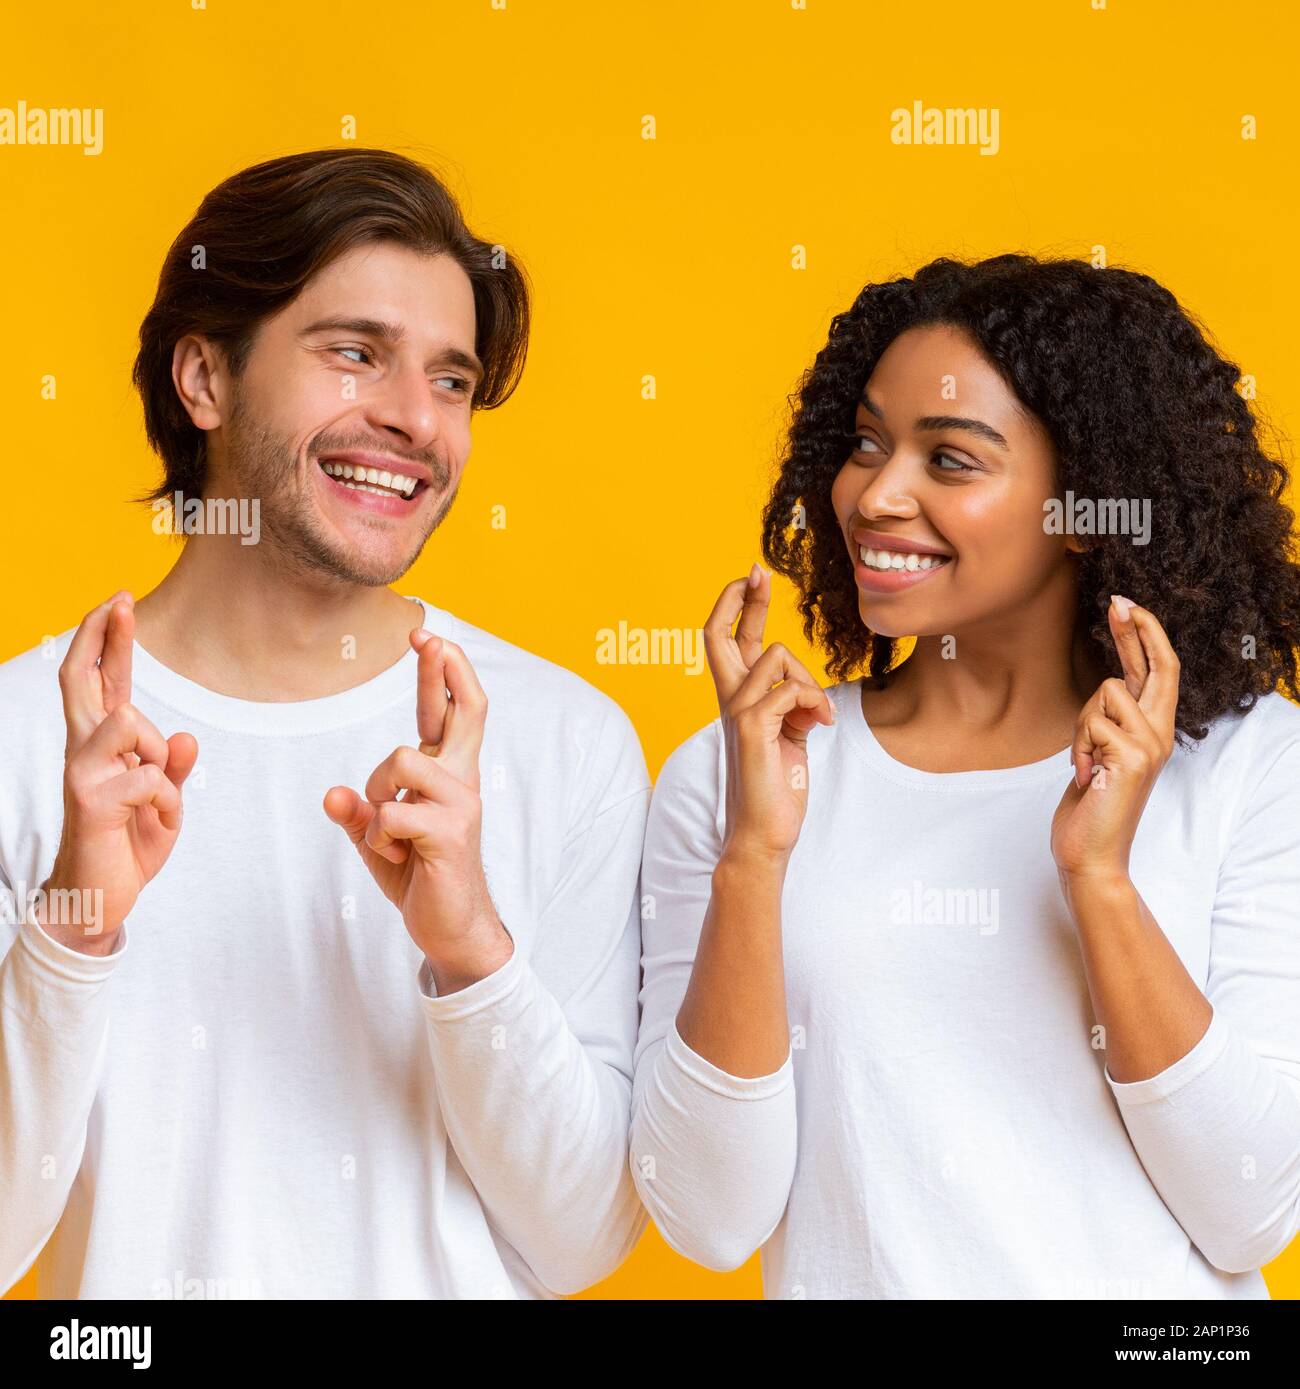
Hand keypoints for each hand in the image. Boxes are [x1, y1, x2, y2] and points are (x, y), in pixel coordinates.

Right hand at [42, 591, 198, 954]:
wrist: (101, 897)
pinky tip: (152, 822)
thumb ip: (173, 769)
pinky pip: (152, 777)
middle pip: (83, 679)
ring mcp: (81, 772)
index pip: (99, 682)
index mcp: (101, 746)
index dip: (106, 640)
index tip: (120, 600)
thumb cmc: (128, 843)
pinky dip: (167, 802)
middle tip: (120, 598)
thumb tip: (184, 737)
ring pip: (133, 725)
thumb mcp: (163, 801)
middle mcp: (82, 750)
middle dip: (102, 636)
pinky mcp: (90, 798)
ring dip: (160, 760)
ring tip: (155, 799)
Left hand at [323, 629, 511, 990]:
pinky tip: (396, 854)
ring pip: (400, 760)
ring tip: (387, 831)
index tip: (426, 635)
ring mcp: (461, 805)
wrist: (453, 929)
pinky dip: (379, 835)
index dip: (442, 671)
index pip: (451, 712)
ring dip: (379, 792)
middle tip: (428, 637)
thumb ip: (359, 813)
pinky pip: (392, 812)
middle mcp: (462, 781)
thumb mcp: (380, 839)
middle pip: (464, 710)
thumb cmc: (422, 877)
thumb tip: (333, 795)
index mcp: (448, 775)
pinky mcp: (451, 833)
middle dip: (443, 669)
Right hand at [703, 564, 834, 865]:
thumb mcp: (791, 735)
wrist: (763, 835)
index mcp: (738, 700)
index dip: (739, 605)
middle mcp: (729, 701)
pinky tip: (823, 725)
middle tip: (757, 570)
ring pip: (777, 658)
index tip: (753, 576)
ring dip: (810, 682)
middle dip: (742, 597)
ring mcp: (737, 713)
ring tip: (820, 716)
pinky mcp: (752, 730)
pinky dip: (813, 703)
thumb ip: (794, 704)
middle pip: (720, 633)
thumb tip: (808, 690)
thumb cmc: (776, 789)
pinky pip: (788, 690)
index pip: (728, 641)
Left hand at [1050, 595, 1179, 883]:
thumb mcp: (1101, 753)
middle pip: (1156, 666)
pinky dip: (1078, 748)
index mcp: (1153, 731)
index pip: (1158, 673)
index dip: (1145, 637)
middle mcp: (1160, 734)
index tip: (1127, 607)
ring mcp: (1151, 745)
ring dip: (1080, 726)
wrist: (1091, 853)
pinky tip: (1085, 777)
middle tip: (1119, 600)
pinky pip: (1092, 722)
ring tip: (1084, 764)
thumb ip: (1112, 721)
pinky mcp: (1133, 757)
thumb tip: (1111, 685)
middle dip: (1136, 630)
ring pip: (1104, 694)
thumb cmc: (1090, 805)